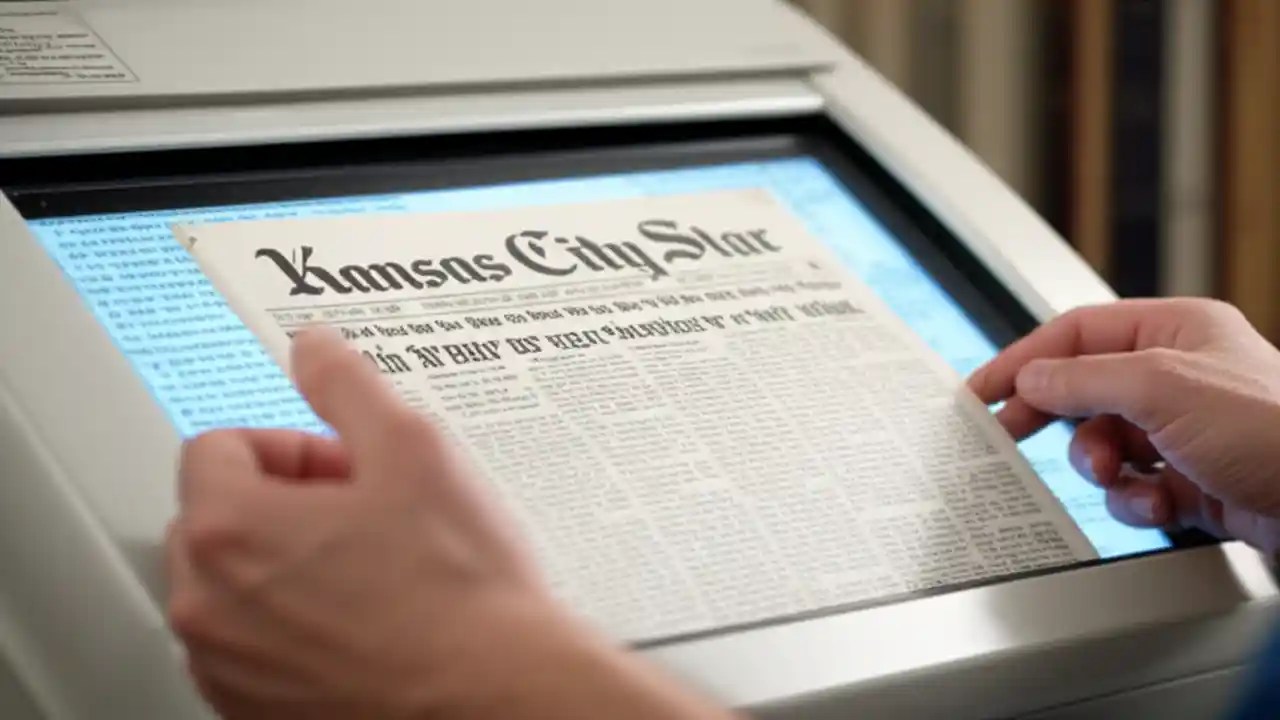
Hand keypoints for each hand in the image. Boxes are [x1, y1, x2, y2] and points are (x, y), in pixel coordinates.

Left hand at [168, 327, 733, 719]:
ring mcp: (227, 667)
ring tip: (372, 572)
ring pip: (234, 585)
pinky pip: (251, 646)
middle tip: (366, 516)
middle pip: (219, 516)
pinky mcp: (253, 710)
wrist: (496, 695)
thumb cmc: (458, 590)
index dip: (295, 446)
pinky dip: (292, 627)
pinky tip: (365, 622)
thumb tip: (312, 347)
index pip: (219, 446)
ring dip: (286, 566)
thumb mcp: (413, 449)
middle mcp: (207, 606)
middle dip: (286, 504)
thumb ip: (346, 384)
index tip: (349, 469)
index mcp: (228, 530)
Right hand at [968, 298, 1279, 553]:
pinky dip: (1137, 501)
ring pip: (1105, 446)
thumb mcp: (1162, 387)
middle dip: (1058, 420)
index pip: (1078, 334)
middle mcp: (1179, 376)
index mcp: (1175, 332)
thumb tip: (1031, 378)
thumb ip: (1084, 379)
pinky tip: (1159, 505)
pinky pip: (1136, 488)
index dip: (1025, 359)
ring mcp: (1186, 431)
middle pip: (1085, 391)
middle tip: (1010, 438)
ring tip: (1122, 477)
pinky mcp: (1195, 481)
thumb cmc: (1275, 430)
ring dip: (1103, 469)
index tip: (983, 390)